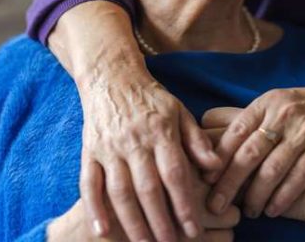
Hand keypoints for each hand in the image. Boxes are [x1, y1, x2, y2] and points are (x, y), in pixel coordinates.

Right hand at [50, 2, 224, 240]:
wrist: (111, 78)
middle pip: (147, 188)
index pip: (175, 173)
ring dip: (131, 222)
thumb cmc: (152, 100)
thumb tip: (216, 166)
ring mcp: (109, 147)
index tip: (194, 229)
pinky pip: (89, 184)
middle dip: (160, 221)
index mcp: (161, 131)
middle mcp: (134, 141)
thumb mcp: (180, 113)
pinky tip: (102, 231)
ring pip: (119, 191)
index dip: (184, 203)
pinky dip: (94, 208)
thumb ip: (196, 141)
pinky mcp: (89, 152)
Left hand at [203, 108, 304, 241]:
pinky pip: (298, 176)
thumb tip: (220, 144)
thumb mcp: (285, 104)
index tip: (204, 180)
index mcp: (269, 102)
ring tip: (248, 213)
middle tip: (214, 205)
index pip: (235, 131)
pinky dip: (282, 197)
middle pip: (248, 153)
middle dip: (228, 183)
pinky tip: (272, 210)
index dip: (217, 158)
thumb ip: (258, 122)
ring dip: (256, 196)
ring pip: (271, 169)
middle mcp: (284, 113)